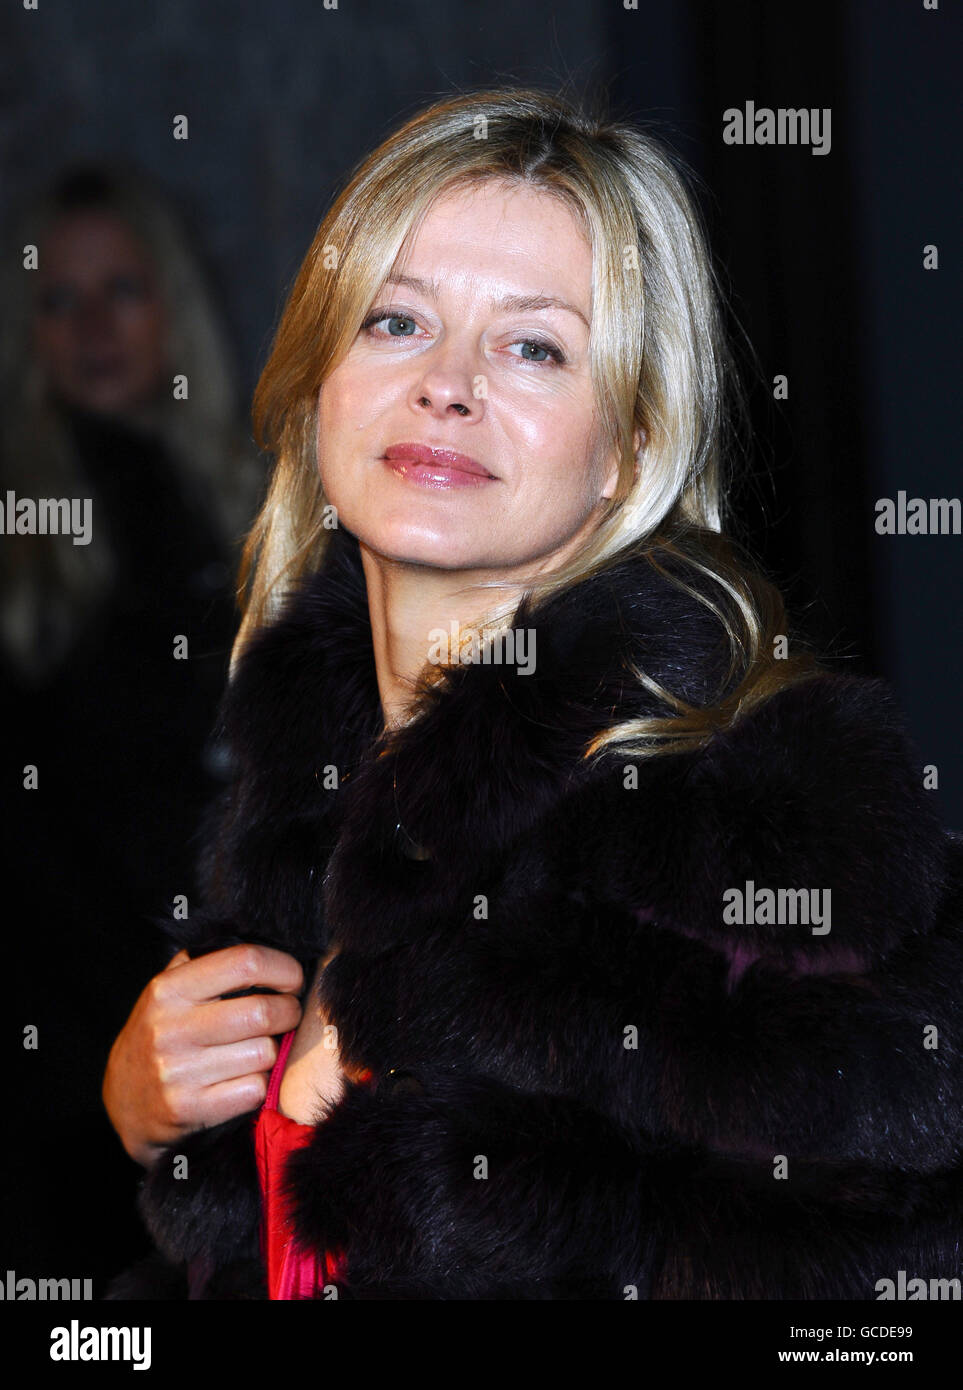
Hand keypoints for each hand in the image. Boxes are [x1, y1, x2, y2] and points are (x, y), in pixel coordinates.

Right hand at [102, 944, 303, 1167]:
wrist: (125, 1102)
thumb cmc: (161, 1034)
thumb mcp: (170, 990)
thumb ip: (207, 961)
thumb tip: (263, 939)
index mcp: (169, 989)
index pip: (245, 962)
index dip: (282, 968)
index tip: (292, 979)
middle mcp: (170, 1028)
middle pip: (262, 1012)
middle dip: (289, 1012)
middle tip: (288, 1014)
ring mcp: (178, 1071)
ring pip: (264, 1053)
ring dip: (271, 1052)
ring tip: (255, 1048)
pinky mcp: (189, 1109)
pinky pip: (254, 1090)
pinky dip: (257, 1085)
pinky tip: (241, 1078)